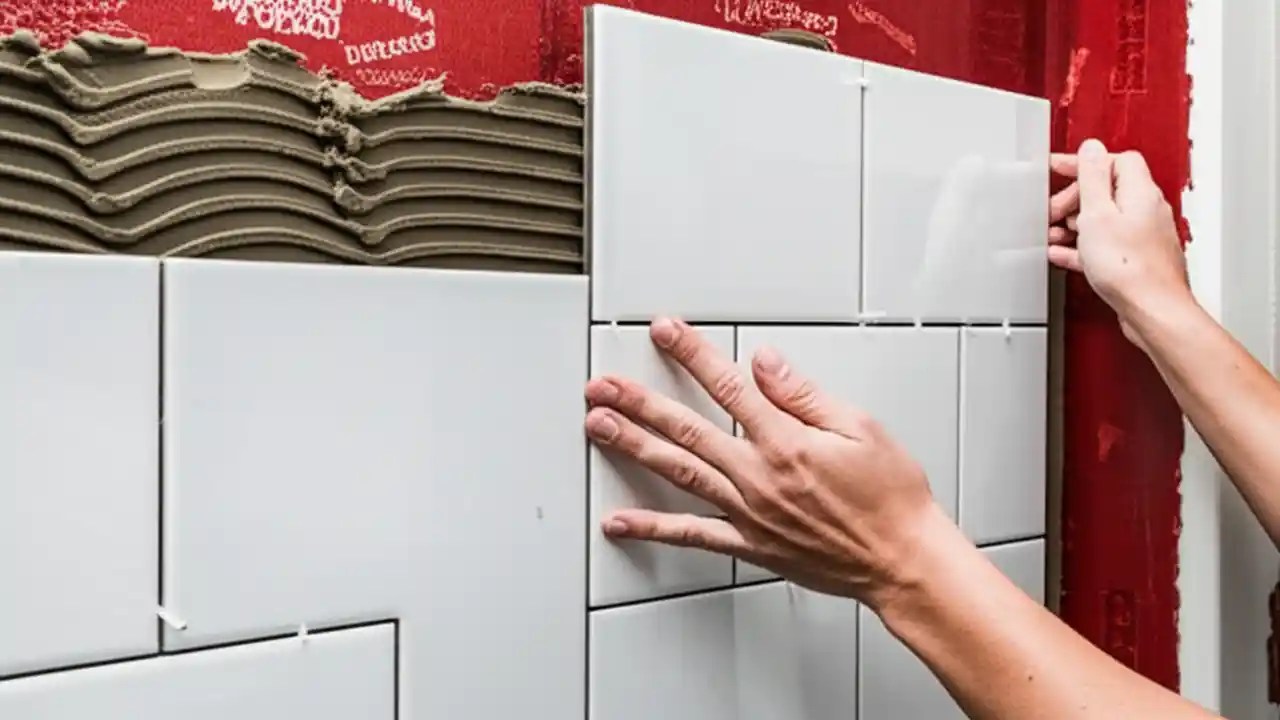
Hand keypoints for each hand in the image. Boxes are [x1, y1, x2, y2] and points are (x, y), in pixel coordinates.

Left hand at [583, 317, 942, 610]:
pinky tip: (619, 521)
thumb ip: (803, 394)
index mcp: (787, 442)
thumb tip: (763, 361)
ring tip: (598, 426)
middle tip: (603, 384)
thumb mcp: (860, 428)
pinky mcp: (749, 544)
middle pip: (686, 428)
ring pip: (679, 471)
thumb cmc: (891, 498)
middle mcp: (759, 476)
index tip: (664, 331)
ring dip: (634, 446)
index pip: (728, 385)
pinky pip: (691, 535)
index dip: (691, 353)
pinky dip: (652, 527)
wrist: (902, 561)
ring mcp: (749, 512)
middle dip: (639, 401)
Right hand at [1048, 139, 1189, 342]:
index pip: (1114, 160)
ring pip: (1104, 218)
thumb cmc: (1129, 267)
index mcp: (1139, 192)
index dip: (1085, 162)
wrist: (1151, 308)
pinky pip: (1106, 243)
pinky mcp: (1136, 258)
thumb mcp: (1097, 213)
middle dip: (1076, 197)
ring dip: (1076, 223)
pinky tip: (1066, 255)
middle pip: (1108, 189)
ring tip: (1055, 233)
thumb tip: (1092, 148)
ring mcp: (1143, 235)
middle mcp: (1146, 210)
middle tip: (1055, 209)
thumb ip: (1093, 178)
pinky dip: (1084, 245)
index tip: (1060, 168)